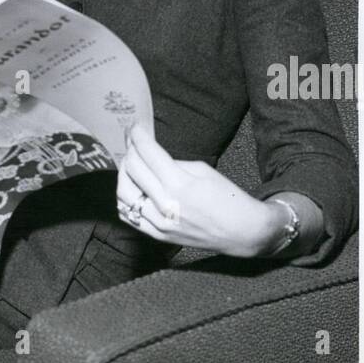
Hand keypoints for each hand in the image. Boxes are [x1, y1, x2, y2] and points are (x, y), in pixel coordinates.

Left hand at [116, 124, 282, 257]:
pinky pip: (128, 216)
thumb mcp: (202, 170)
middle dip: (130, 150)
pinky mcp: (157, 235)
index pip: (147, 153)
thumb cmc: (227, 197)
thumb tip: (150, 155)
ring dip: (123, 174)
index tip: (134, 127)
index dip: (137, 136)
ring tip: (130, 164)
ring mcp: (159, 222)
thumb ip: (172, 163)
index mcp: (179, 184)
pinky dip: (124, 200)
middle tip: (131, 143)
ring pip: (124, 194)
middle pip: (132, 170)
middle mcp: (165, 204)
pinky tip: (130, 189)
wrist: (240, 231)